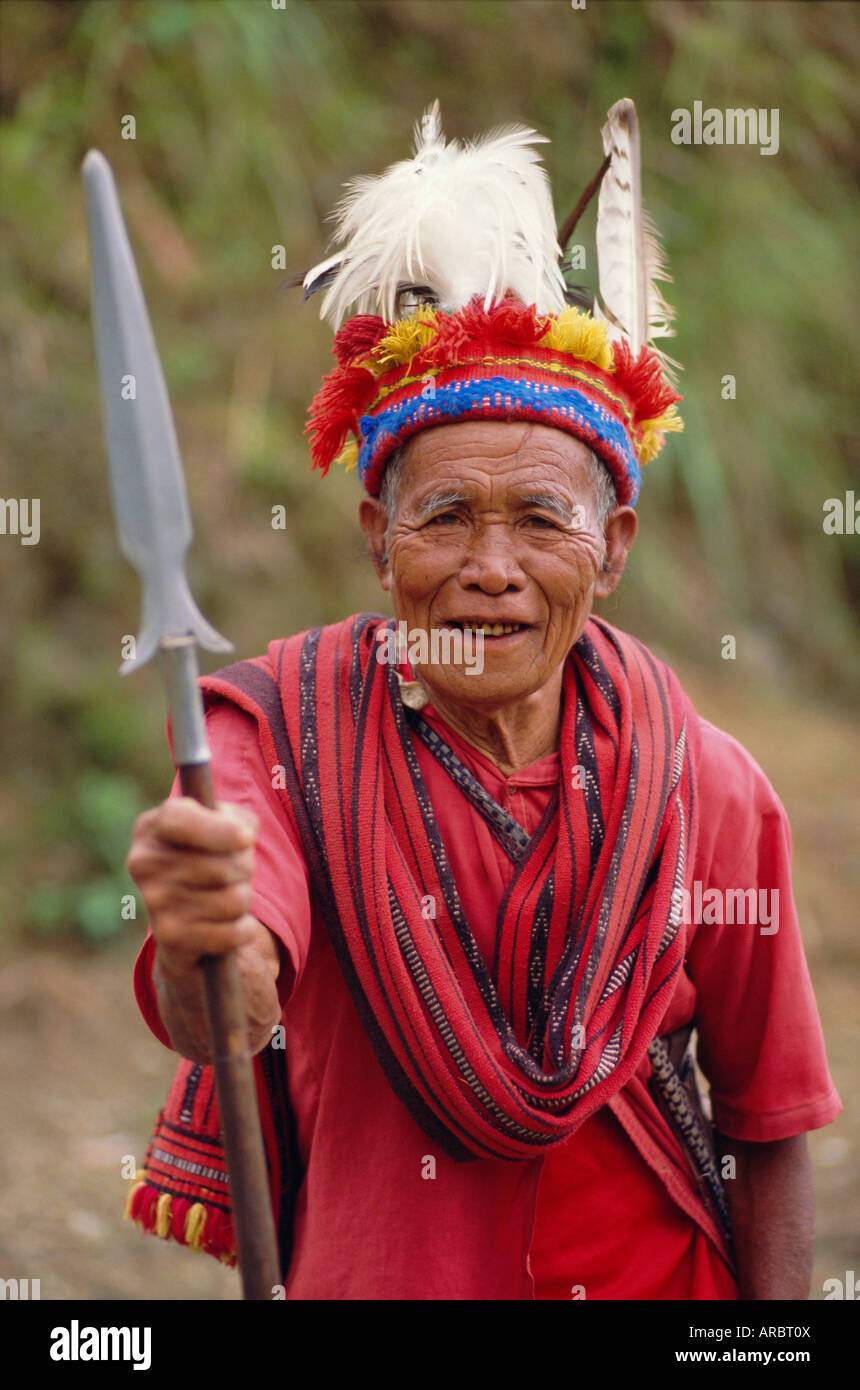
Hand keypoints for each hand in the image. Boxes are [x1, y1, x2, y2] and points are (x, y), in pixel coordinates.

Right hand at [127, 797, 281, 1060]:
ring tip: (229, 907)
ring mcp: (155, 906)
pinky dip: (240, 934)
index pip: (182, 817)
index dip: (221, 830)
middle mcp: (144, 865)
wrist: (196, 948)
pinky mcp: (171, 944)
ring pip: (232, 896)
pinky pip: (229, 931)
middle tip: (236, 879)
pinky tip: (227, 935)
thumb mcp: (228, 836)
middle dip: (245, 871)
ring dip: (244, 904)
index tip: (245, 840)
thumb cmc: (219, 873)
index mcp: (153, 828)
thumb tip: (241, 831)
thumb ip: (238, 822)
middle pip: (223, 861)